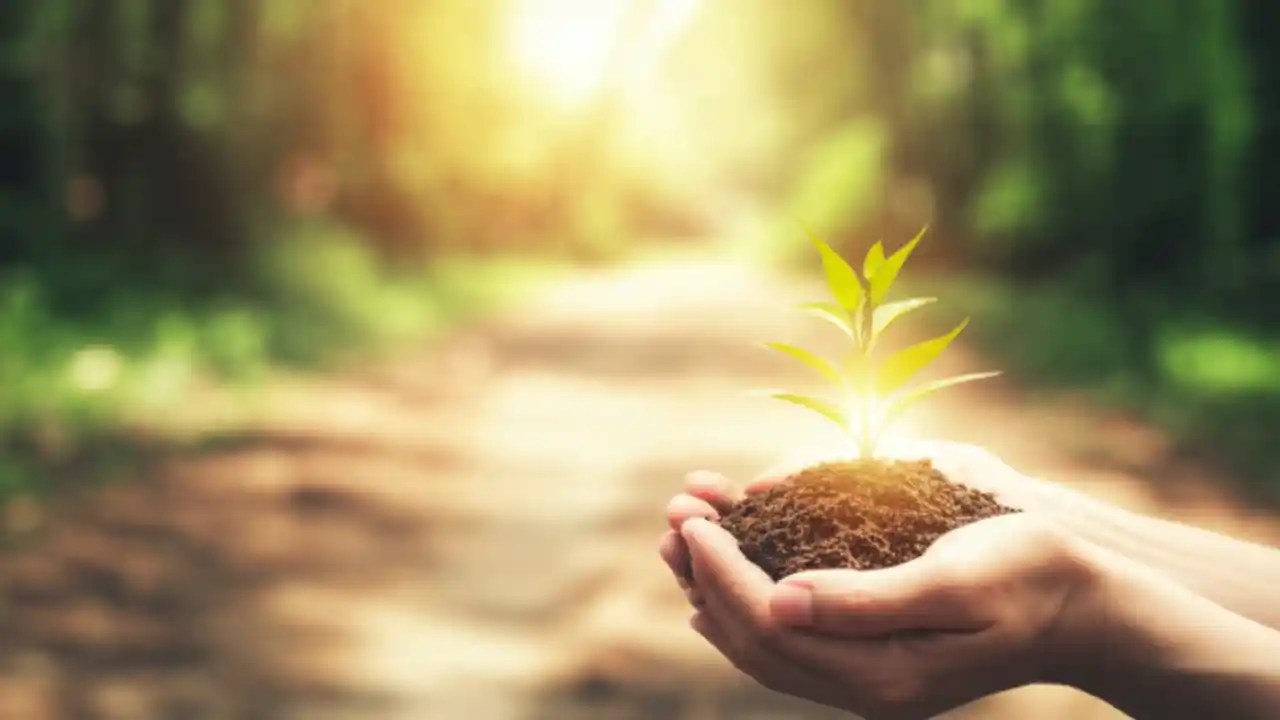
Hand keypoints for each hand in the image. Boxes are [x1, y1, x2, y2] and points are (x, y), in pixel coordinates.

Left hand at [677, 511, 1105, 718]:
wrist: (1085, 605)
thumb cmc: (1030, 576)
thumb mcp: (953, 581)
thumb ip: (865, 600)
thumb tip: (779, 602)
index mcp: (882, 670)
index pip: (770, 621)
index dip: (721, 568)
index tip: (693, 520)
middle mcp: (866, 685)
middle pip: (754, 638)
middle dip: (705, 577)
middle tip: (672, 520)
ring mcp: (869, 677)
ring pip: (765, 644)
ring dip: (717, 591)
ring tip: (680, 542)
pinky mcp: (875, 659)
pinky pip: (791, 643)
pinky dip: (749, 608)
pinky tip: (728, 582)